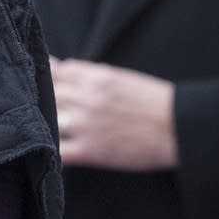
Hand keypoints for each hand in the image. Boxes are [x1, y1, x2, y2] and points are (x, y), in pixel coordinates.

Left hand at [51, 57, 177, 170]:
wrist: (179, 130)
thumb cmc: (154, 102)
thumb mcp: (122, 78)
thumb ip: (90, 74)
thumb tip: (61, 67)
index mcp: (96, 77)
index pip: (56, 71)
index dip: (47, 76)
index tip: (43, 80)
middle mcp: (87, 99)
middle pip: (48, 93)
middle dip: (42, 97)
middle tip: (39, 103)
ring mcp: (86, 125)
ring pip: (47, 119)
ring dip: (43, 121)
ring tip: (42, 125)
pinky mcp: (90, 151)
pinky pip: (58, 151)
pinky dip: (49, 150)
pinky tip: (47, 149)